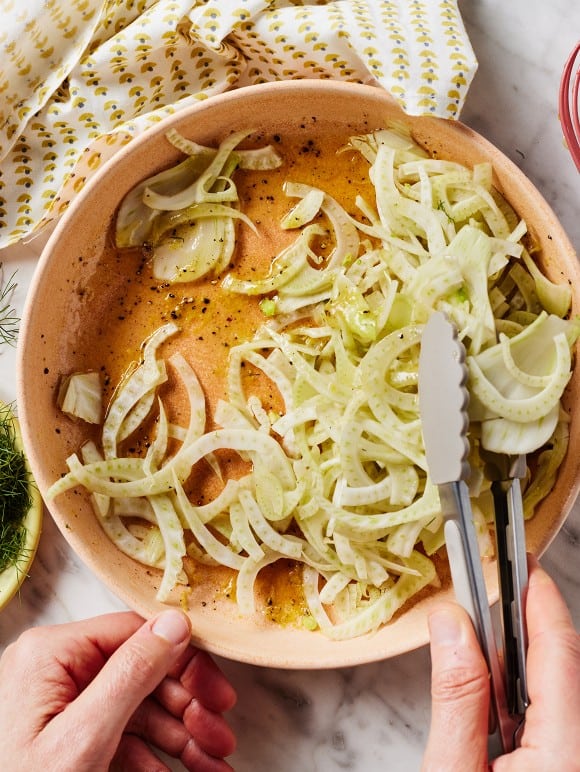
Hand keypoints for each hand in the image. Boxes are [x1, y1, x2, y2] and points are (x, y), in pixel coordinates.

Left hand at [0, 610, 235, 770]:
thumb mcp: (83, 738)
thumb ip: (130, 674)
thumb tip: (175, 622)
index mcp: (52, 653)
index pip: (138, 633)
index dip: (186, 663)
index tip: (219, 696)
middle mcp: (55, 669)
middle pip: (142, 673)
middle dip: (187, 711)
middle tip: (221, 742)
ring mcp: (59, 703)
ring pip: (137, 708)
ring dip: (179, 738)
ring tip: (213, 767)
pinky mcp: (63, 735)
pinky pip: (118, 734)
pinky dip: (150, 757)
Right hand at [422, 558, 579, 770]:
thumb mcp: (451, 771)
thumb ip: (456, 698)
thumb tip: (451, 623)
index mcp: (564, 755)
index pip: (559, 652)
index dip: (540, 599)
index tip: (522, 561)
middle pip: (561, 668)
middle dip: (519, 632)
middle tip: (478, 606)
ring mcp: (575, 761)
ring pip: (557, 693)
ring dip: (514, 676)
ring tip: (473, 681)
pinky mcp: (567, 766)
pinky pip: (555, 721)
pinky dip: (521, 705)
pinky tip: (489, 716)